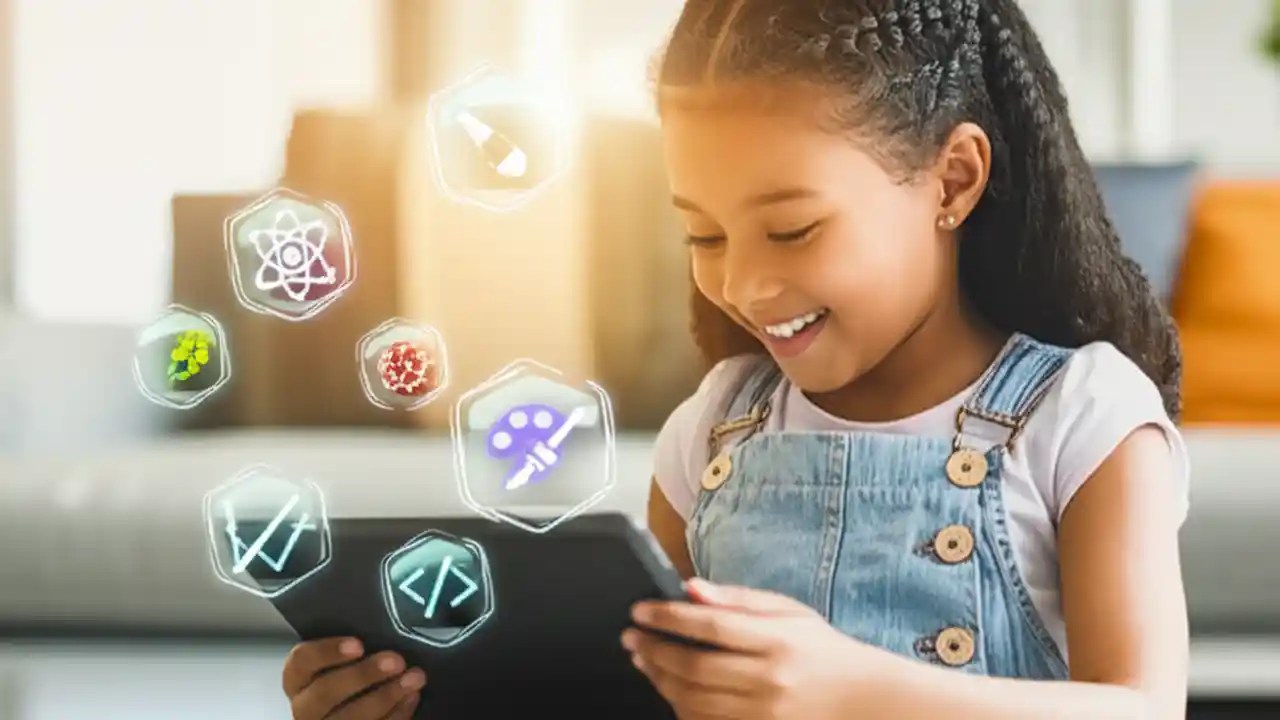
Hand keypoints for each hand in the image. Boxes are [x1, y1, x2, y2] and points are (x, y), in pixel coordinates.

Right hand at [282, 637, 426, 718]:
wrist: (354, 701)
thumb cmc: (350, 669)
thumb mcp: (344, 656)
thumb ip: (352, 645)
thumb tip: (382, 623)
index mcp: (298, 679)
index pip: (301, 661)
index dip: (327, 652)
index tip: (359, 645)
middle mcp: (304, 707)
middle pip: (325, 692)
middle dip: (363, 675)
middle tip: (397, 661)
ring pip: (349, 718)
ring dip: (386, 696)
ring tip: (415, 678)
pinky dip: (396, 714)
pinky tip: (412, 697)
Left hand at [623, 579, 895, 718]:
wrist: (859, 699)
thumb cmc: (819, 649)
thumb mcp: (788, 611)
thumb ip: (737, 599)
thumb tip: (691, 588)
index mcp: (778, 640)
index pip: (711, 625)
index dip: (668, 618)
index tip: (640, 611)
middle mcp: (769, 680)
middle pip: (695, 667)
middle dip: (654, 650)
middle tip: (631, 637)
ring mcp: (762, 713)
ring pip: (693, 701)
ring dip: (659, 679)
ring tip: (643, 660)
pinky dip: (680, 707)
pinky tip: (668, 689)